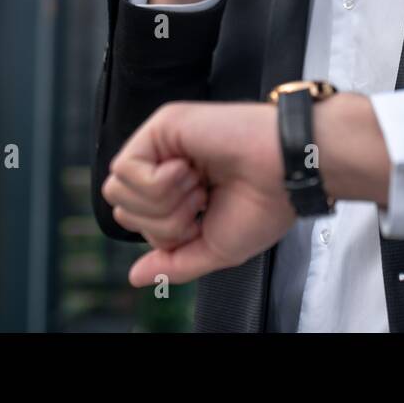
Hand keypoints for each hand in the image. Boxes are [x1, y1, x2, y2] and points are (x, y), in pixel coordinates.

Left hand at [100, 102, 295, 286]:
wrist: (286, 173)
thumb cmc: (264, 205)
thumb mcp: (215, 248)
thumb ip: (173, 263)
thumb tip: (135, 277)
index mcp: (178, 192)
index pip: (136, 222)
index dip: (164, 234)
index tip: (202, 219)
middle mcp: (165, 166)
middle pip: (121, 208)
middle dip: (162, 221)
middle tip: (201, 201)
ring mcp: (162, 144)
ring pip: (117, 190)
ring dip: (162, 201)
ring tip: (198, 186)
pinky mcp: (162, 125)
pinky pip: (125, 168)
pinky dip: (158, 182)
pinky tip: (189, 169)